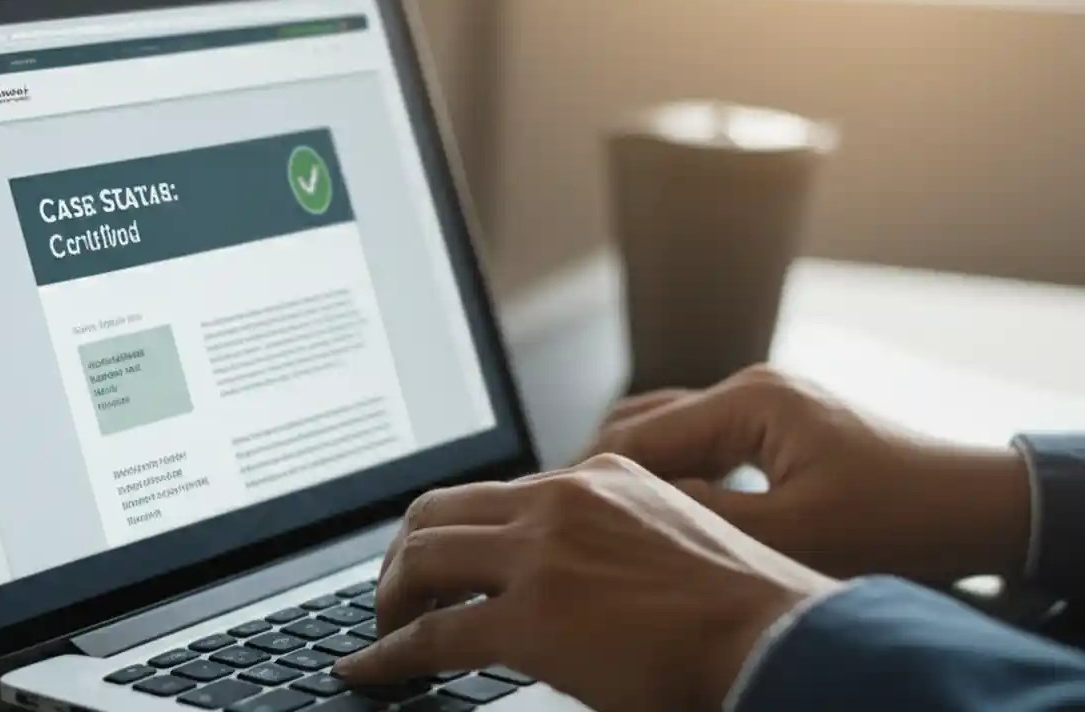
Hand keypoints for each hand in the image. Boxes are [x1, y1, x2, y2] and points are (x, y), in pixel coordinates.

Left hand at [333, 455, 838, 711]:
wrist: (775, 640)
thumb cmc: (741, 607)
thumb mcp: (671, 535)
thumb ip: (613, 538)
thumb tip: (577, 575)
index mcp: (598, 477)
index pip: (497, 493)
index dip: (454, 530)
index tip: (440, 560)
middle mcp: (562, 499)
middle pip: (441, 510)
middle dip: (406, 554)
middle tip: (398, 593)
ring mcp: (542, 553)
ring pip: (425, 557)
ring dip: (392, 596)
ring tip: (385, 630)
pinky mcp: (531, 616)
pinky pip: (432, 634)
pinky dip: (390, 653)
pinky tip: (373, 670)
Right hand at [590, 365, 1031, 581]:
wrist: (972, 508)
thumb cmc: (897, 518)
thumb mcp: (791, 530)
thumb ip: (703, 513)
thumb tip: (631, 504)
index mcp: (750, 400)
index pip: (639, 432)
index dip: (592, 474)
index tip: (559, 510)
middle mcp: (752, 389)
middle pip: (645, 418)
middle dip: (604, 464)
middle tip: (573, 513)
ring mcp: (766, 404)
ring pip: (672, 427)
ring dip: (639, 466)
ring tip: (609, 514)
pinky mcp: (779, 426)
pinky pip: (705, 441)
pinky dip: (675, 469)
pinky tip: (666, 509)